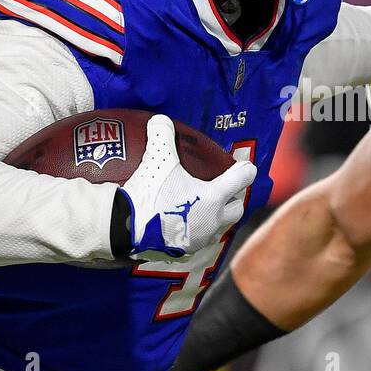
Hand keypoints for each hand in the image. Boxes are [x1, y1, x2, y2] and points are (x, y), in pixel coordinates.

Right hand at [118, 114, 255, 259]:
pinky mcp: (186, 252)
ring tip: (201, 204)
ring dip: (216, 215)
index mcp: (214, 197)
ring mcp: (201, 239)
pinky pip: (200, 239)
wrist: (126, 230)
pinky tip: (183, 221)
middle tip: (222, 186)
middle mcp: (213, 220)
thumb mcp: (157, 160)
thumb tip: (160, 119)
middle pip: (237, 208)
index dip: (245, 168)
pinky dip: (197, 229)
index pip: (243, 178)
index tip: (242, 164)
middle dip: (234, 197)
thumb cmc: (150, 195)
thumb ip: (162, 136)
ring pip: (219, 226)